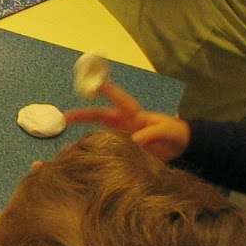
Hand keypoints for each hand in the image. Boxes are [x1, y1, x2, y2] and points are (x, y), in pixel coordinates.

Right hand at [63, 82, 191, 161]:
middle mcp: (123, 123)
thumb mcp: (167, 131)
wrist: (180, 148)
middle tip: (66, 116)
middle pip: (99, 116)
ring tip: (66, 148)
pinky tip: (81, 162)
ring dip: (82, 139)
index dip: (107, 91)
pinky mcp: (122, 150)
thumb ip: (153, 132)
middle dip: (82, 115)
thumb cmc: (174, 133)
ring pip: (97, 134)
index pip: (118, 100)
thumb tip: (135, 140)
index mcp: (134, 114)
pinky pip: (103, 151)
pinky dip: (92, 155)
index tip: (94, 83)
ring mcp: (121, 136)